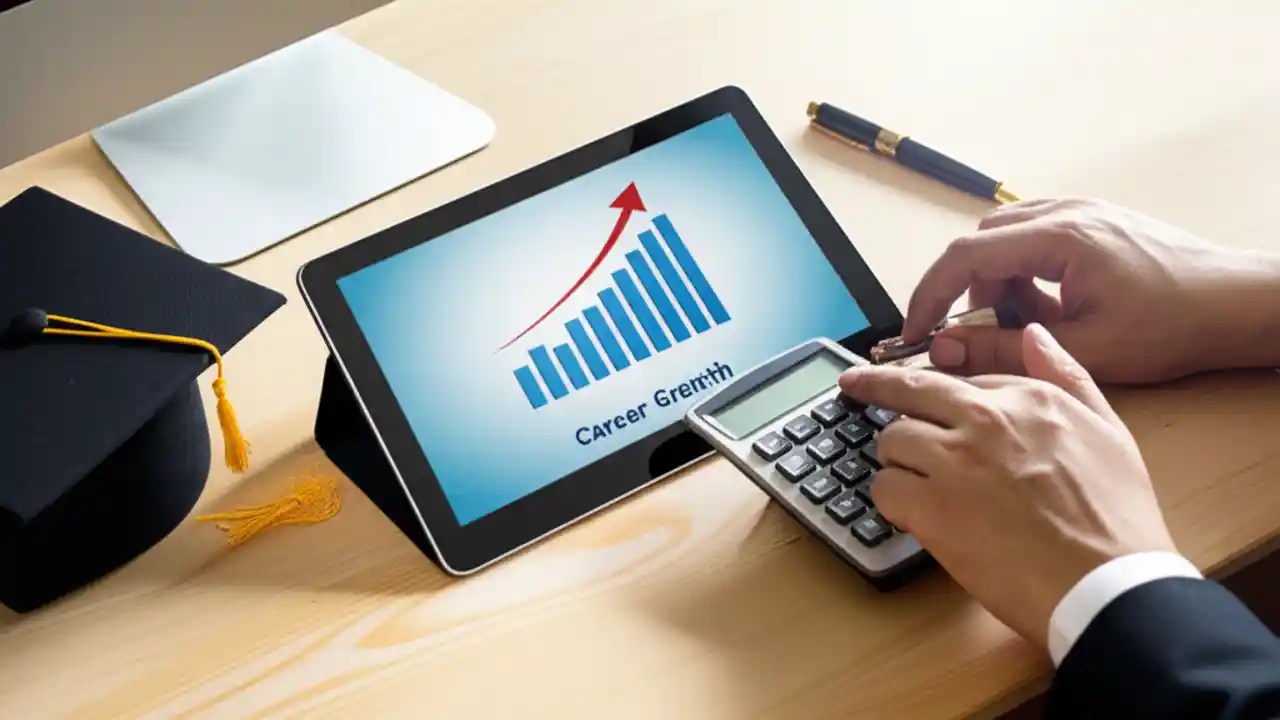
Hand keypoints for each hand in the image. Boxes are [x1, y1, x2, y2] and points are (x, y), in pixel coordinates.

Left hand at [838, 324, 1176, 647]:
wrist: (1109, 587)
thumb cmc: (1115, 519)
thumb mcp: (1108, 430)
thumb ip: (1066, 376)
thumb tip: (1035, 334)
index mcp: (1026, 398)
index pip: (959, 378)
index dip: (938, 394)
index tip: (920, 394)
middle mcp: (985, 421)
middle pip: (909, 391)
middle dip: (876, 386)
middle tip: (853, 386)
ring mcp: (954, 463)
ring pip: (891, 440)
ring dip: (898, 460)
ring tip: (917, 483)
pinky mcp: (932, 509)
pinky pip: (884, 489)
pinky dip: (891, 502)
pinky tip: (911, 514)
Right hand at [904, 198, 1279, 382]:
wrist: (1238, 302)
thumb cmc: (1174, 325)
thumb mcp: (1084, 349)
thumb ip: (1004, 349)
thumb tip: (945, 352)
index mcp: (1060, 237)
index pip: (963, 256)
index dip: (929, 296)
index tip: (915, 333)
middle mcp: (1064, 211)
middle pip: (979, 244)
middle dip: (968, 293)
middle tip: (979, 337)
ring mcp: (1079, 210)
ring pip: (1003, 239)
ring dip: (997, 282)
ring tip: (1027, 324)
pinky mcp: (1091, 219)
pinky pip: (1032, 237)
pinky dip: (1023, 271)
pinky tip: (1047, 304)